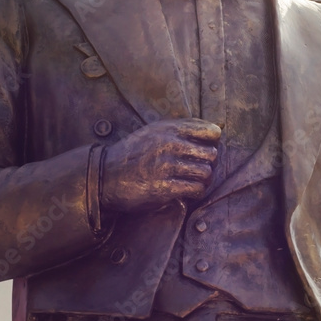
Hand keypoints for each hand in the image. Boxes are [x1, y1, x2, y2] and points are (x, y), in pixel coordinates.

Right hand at [101, 119, 220, 211]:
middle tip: (199, 169)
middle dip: (210, 164)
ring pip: (206, 173)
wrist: (106, 175)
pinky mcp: (165, 187)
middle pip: (212, 154)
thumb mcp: (154, 131)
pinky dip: (196, 192)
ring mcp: (167, 166)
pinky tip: (187, 191)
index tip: (204, 150)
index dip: (212, 142)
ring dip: (203, 180)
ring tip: (194, 181)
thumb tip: (215, 130)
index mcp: (170, 129)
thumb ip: (180, 128)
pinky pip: (196, 189)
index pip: (211, 131)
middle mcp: (171, 144)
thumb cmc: (132, 153)